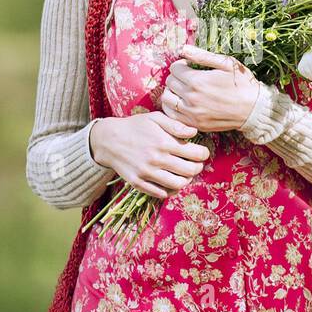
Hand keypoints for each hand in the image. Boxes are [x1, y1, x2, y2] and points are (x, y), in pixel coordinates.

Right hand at [89, 112, 210, 199]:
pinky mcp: (138, 183)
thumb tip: (194, 132)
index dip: (203, 154)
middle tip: (196, 163)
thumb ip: (176, 125)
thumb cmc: (134, 126)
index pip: (195, 154)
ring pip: (178, 184)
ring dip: (186, 180)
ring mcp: (147, 173)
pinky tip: (170, 181)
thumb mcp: (155, 118)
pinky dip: (170, 190)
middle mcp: (157, 159)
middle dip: (198, 167)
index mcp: (164, 142)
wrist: (108, 140)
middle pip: (190, 171)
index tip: (202, 152)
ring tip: (184, 173)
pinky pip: (161, 193)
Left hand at [161, 43, 260, 131]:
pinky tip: (183, 103)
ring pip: (166, 99)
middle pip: (169, 83)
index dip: (181, 65)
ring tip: (183, 91)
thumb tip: (183, 48)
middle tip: (188, 78)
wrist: (254, 110)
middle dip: (177, 77)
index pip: (174, 69)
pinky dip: (173, 108)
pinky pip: (172, 115)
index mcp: (198, 81)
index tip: (189, 67)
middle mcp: (191, 98)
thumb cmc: (241, 84)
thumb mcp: (226, 64)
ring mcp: (192, 114)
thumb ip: (202, 56)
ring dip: (172, 92)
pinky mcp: (194, 124)